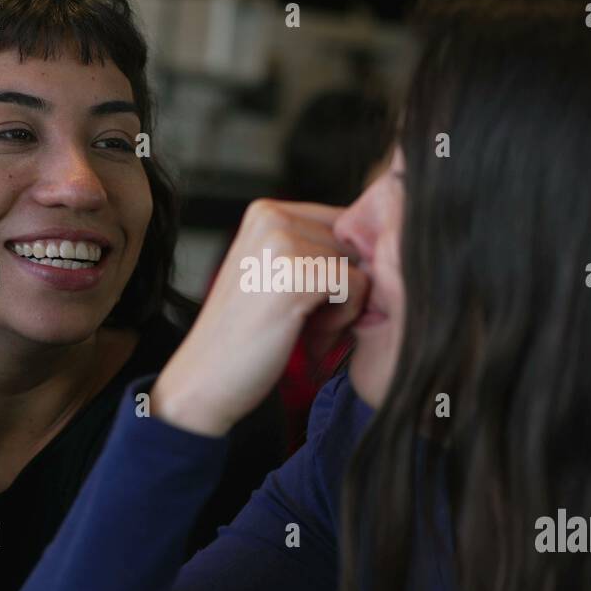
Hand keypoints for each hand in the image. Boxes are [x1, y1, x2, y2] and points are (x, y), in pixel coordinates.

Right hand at [151, 199, 366, 435]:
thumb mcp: (279, 274)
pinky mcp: (295, 274)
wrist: (206, 380)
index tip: (310, 302)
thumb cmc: (249, 335)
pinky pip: (358, 286)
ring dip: (344, 306)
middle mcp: (271, 215)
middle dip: (344, 287)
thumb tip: (384, 235)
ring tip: (305, 329)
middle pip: (357, 244)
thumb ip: (318, 248)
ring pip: (361, 265)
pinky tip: (311, 336)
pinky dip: (344, 319)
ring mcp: (281, 242)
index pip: (346, 223)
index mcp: (266, 210)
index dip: (343, 267)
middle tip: (307, 322)